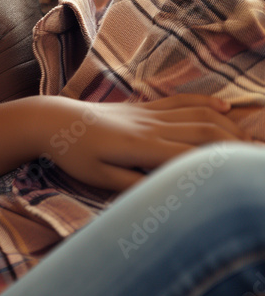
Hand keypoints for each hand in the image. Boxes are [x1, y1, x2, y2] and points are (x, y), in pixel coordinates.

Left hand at [41, 94, 246, 190]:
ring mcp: (147, 112)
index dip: (219, 164)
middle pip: (204, 131)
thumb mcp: (99, 178)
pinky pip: (180, 100)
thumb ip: (134, 186)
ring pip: (197, 113)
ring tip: (247, 140)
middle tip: (254, 159)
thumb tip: (166, 195)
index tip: (239, 175)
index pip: (191, 155)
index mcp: (140, 146)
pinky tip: (224, 108)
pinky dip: (205, 102)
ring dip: (226, 124)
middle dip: (234, 144)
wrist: (51, 120)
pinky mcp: (143, 106)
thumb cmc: (73, 154)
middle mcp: (150, 125)